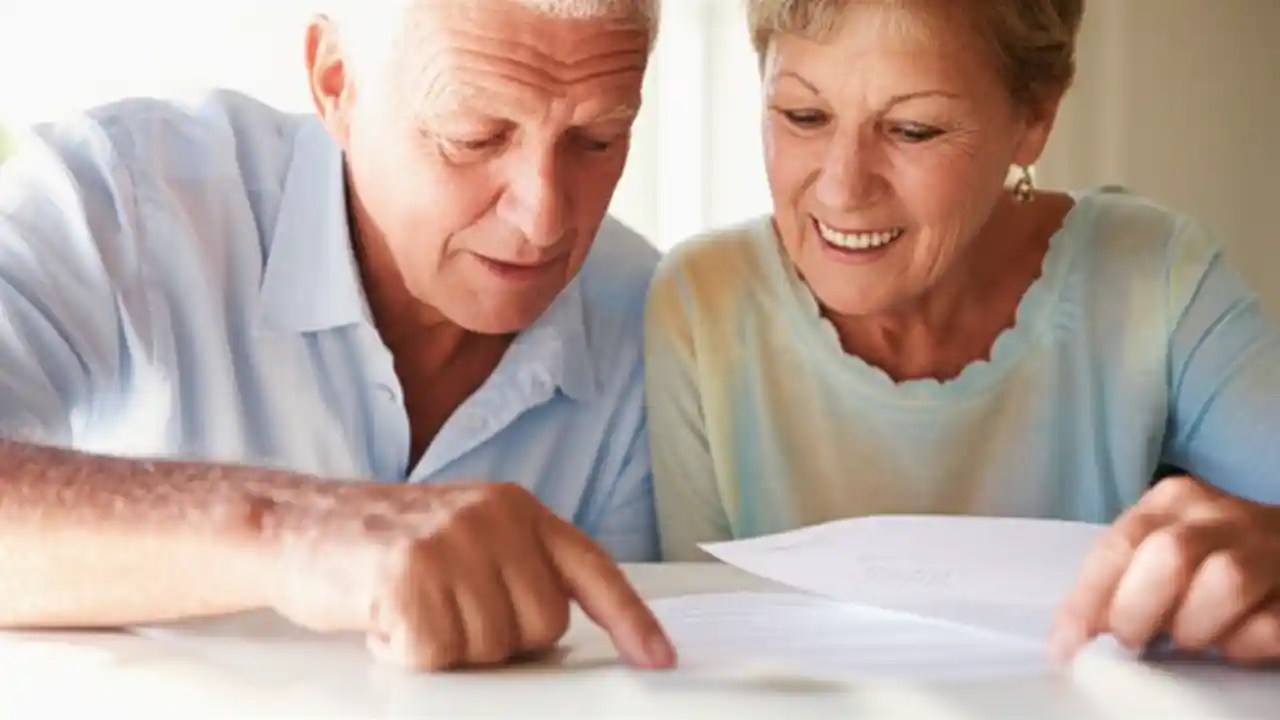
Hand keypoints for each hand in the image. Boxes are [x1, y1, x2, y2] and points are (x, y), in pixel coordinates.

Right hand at [257, 480, 674, 670]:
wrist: (299, 525)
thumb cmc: (385, 544)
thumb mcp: (466, 537)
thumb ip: (515, 569)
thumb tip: (553, 632)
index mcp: (516, 509)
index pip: (591, 569)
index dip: (630, 619)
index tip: (658, 659)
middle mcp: (493, 517)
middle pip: (542, 626)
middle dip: (497, 640)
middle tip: (445, 612)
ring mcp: (453, 542)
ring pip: (490, 648)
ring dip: (446, 648)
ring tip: (409, 609)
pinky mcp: (410, 573)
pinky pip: (437, 655)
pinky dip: (405, 654)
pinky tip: (383, 620)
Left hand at [1050, 476, 1279, 665]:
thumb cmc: (1207, 554)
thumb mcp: (1159, 547)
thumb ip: (1120, 577)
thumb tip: (1075, 632)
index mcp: (1172, 501)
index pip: (1120, 544)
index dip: (1088, 599)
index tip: (1068, 642)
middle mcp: (1219, 515)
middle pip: (1169, 555)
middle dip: (1139, 610)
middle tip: (1132, 640)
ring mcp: (1267, 547)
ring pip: (1224, 583)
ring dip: (1194, 627)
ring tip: (1188, 638)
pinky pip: (1266, 626)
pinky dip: (1240, 647)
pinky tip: (1231, 641)